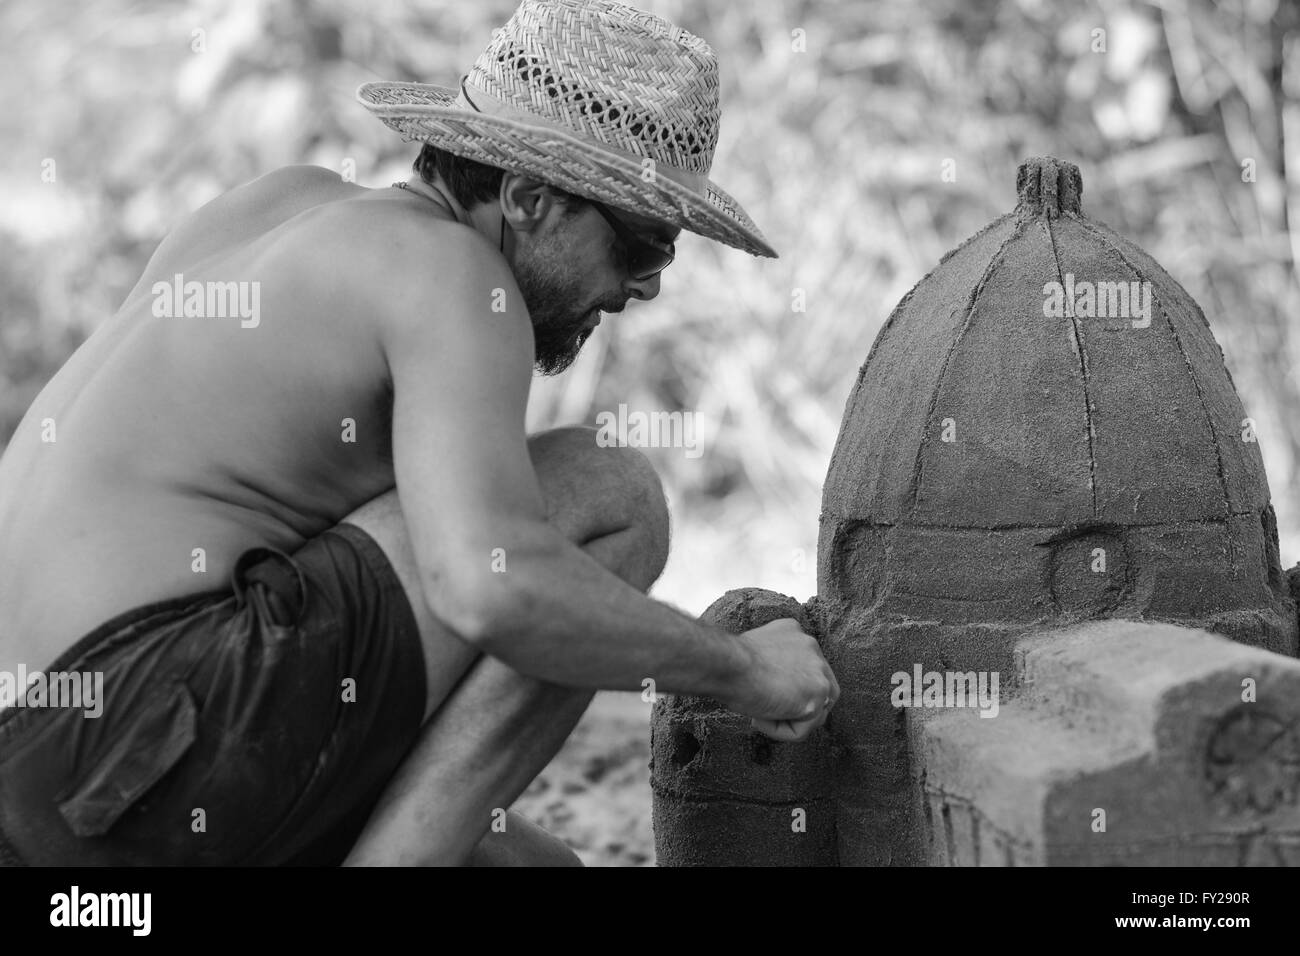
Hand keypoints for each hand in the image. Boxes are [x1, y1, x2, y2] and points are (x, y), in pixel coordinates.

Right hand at [722, 617, 838, 741]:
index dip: (786, 689)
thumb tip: (771, 686)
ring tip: (758, 713)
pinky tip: (759, 717)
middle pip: (816, 691)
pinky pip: (801, 730)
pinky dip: (779, 732)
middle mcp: (812, 647)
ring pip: (811, 713)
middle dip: (794, 708)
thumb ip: (772, 665)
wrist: (727, 664)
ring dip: (784, 721)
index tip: (764, 694)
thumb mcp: (754, 654)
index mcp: (794, 633)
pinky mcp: (817, 695)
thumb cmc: (728, 662)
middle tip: (763, 709)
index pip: (804, 669)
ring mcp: (818, 671)